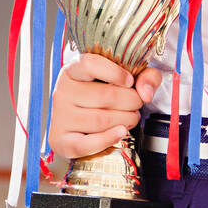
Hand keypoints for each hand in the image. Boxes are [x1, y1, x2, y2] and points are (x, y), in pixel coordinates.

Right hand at [47, 53, 162, 160]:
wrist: (83, 125)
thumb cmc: (105, 96)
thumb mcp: (127, 78)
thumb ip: (145, 76)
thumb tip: (146, 92)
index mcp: (73, 70)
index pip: (89, 64)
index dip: (115, 72)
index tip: (130, 81)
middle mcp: (63, 91)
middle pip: (104, 96)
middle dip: (131, 101)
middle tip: (137, 104)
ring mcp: (61, 117)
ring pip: (101, 120)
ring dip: (126, 120)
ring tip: (130, 117)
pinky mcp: (62, 141)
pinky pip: (86, 144)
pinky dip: (108, 139)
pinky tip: (121, 132)